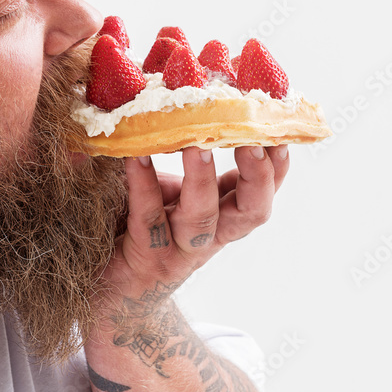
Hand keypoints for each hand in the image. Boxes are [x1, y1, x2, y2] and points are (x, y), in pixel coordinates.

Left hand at [94, 144, 290, 320]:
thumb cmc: (137, 229)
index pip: (261, 190)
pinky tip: (136, 156)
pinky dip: (143, 184)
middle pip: (250, 211)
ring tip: (198, 146)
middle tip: (257, 141)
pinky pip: (148, 218)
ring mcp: (177, 249)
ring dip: (203, 180)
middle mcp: (208, 234)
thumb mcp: (167, 191)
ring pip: (202, 219)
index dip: (277, 167)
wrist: (110, 297)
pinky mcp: (144, 256)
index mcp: (222, 214)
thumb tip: (182, 93)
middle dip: (259, 177)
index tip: (281, 132)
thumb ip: (177, 157)